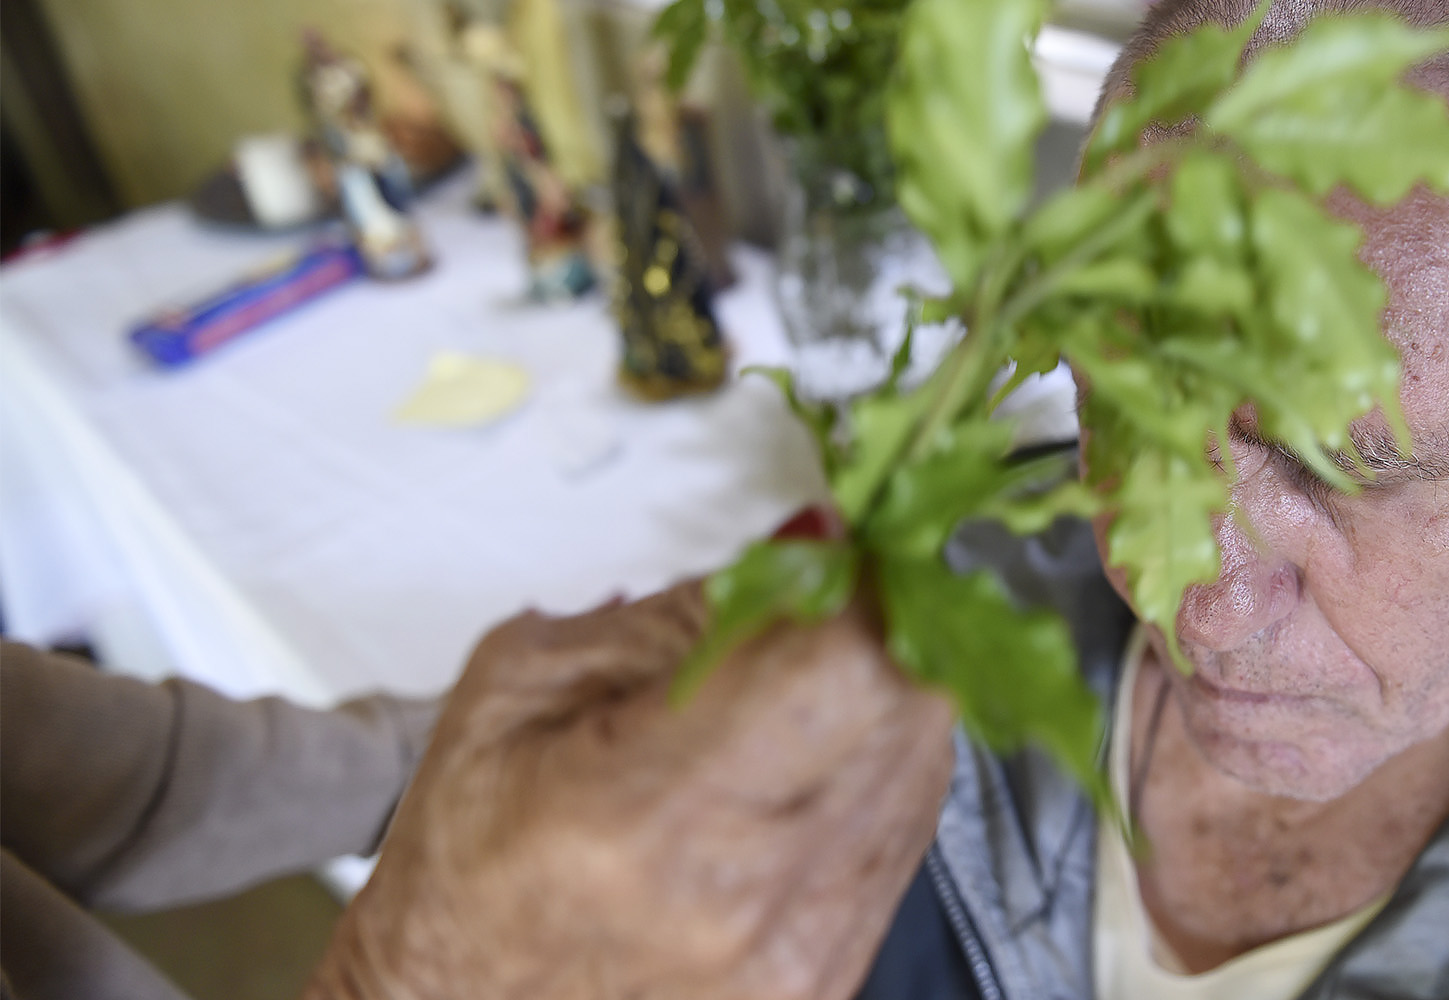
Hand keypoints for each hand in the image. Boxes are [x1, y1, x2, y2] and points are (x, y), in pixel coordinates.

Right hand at [305, 579, 954, 999]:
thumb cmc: (471, 862)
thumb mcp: (524, 685)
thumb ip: (679, 607)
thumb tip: (808, 543)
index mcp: (641, 817)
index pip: (841, 662)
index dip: (851, 582)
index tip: (824, 551)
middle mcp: (739, 901)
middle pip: (905, 704)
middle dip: (877, 625)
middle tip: (813, 604)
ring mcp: (801, 954)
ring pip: (925, 761)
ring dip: (880, 695)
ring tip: (785, 695)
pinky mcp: (835, 977)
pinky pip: (909, 831)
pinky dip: (871, 770)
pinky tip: (797, 766)